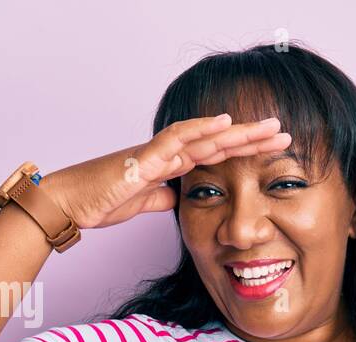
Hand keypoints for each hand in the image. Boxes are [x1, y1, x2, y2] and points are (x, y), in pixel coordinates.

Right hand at [38, 115, 291, 230]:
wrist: (70, 203)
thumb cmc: (101, 200)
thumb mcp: (144, 204)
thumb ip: (162, 197)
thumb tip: (179, 198)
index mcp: (171, 166)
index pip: (216, 155)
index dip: (245, 152)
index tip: (274, 152)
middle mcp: (168, 154)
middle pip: (218, 142)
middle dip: (252, 139)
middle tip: (284, 134)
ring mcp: (156, 153)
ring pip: (204, 136)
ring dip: (237, 132)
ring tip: (267, 127)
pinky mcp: (142, 159)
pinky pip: (174, 139)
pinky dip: (199, 130)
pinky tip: (222, 123)